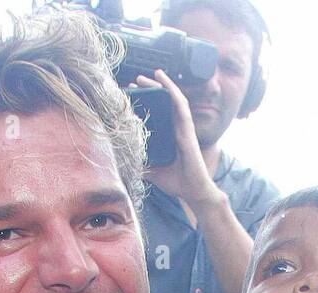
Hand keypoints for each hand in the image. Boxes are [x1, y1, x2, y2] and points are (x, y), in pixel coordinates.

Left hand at [138, 70, 220, 212]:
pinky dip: (173, 90)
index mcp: (167, 136)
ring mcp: (182, 127)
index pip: (155, 114)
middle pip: (163, 103)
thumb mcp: (153, 172)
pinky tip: (164, 80)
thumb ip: (141, 164)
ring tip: (148, 75)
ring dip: (160, 85)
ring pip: (171, 99)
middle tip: (135, 81)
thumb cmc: (176, 182)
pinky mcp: (188, 129)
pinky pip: (181, 105)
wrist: (193, 191)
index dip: (144, 103)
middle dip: (149, 90)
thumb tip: (125, 161)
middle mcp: (175, 129)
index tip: (129, 95)